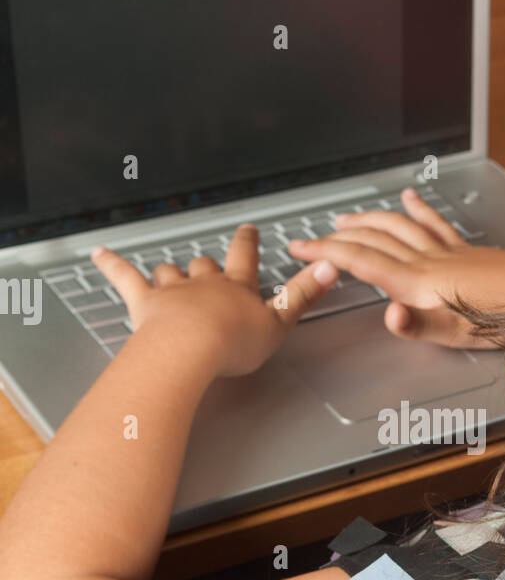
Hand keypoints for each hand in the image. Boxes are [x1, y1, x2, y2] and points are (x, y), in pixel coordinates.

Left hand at [91, 224, 337, 377]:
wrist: (190, 349)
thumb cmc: (233, 343)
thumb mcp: (279, 323)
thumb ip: (303, 295)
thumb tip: (331, 266)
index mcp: (237, 289)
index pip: (244, 259)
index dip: (247, 244)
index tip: (248, 230)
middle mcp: (204, 284)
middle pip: (205, 267)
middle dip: (206, 267)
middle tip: (209, 267)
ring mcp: (172, 291)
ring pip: (171, 273)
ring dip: (170, 274)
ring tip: (168, 274)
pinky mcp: (144, 302)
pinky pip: (125, 277)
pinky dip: (111, 264)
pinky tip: (98, 254)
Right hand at [285, 188, 504, 348]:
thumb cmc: (501, 319)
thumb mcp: (455, 333)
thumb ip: (417, 325)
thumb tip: (388, 315)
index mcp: (415, 282)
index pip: (358, 261)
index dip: (324, 253)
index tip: (297, 248)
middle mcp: (425, 261)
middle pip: (370, 240)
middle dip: (335, 237)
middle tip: (309, 237)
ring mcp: (444, 252)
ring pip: (396, 227)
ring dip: (367, 221)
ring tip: (346, 219)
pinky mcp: (463, 250)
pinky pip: (434, 223)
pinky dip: (416, 209)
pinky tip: (410, 198)